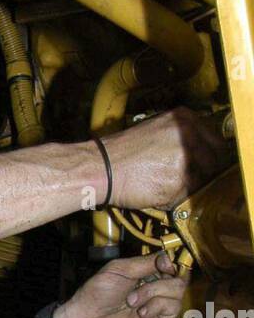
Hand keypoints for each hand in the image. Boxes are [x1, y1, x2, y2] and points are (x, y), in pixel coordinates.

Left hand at [54, 251, 186, 317]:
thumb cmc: (94, 296)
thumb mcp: (118, 270)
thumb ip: (144, 263)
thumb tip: (168, 258)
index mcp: (143, 275)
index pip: (170, 265)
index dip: (170, 263)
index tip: (162, 264)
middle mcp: (152, 291)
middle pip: (178, 278)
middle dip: (161, 280)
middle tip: (140, 285)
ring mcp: (155, 308)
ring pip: (178, 292)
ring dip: (155, 292)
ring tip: (132, 302)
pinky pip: (172, 309)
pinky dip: (157, 306)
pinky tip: (141, 313)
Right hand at [100, 107, 232, 209]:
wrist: (101, 168)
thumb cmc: (122, 151)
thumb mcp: (156, 129)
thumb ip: (181, 137)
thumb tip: (199, 154)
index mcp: (185, 119)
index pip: (216, 142)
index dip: (209, 157)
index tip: (201, 167)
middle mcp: (190, 135)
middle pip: (214, 162)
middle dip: (201, 174)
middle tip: (182, 181)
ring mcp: (187, 157)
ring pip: (202, 180)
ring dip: (187, 187)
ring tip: (165, 186)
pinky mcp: (179, 181)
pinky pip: (187, 195)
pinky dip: (175, 198)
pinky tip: (157, 192)